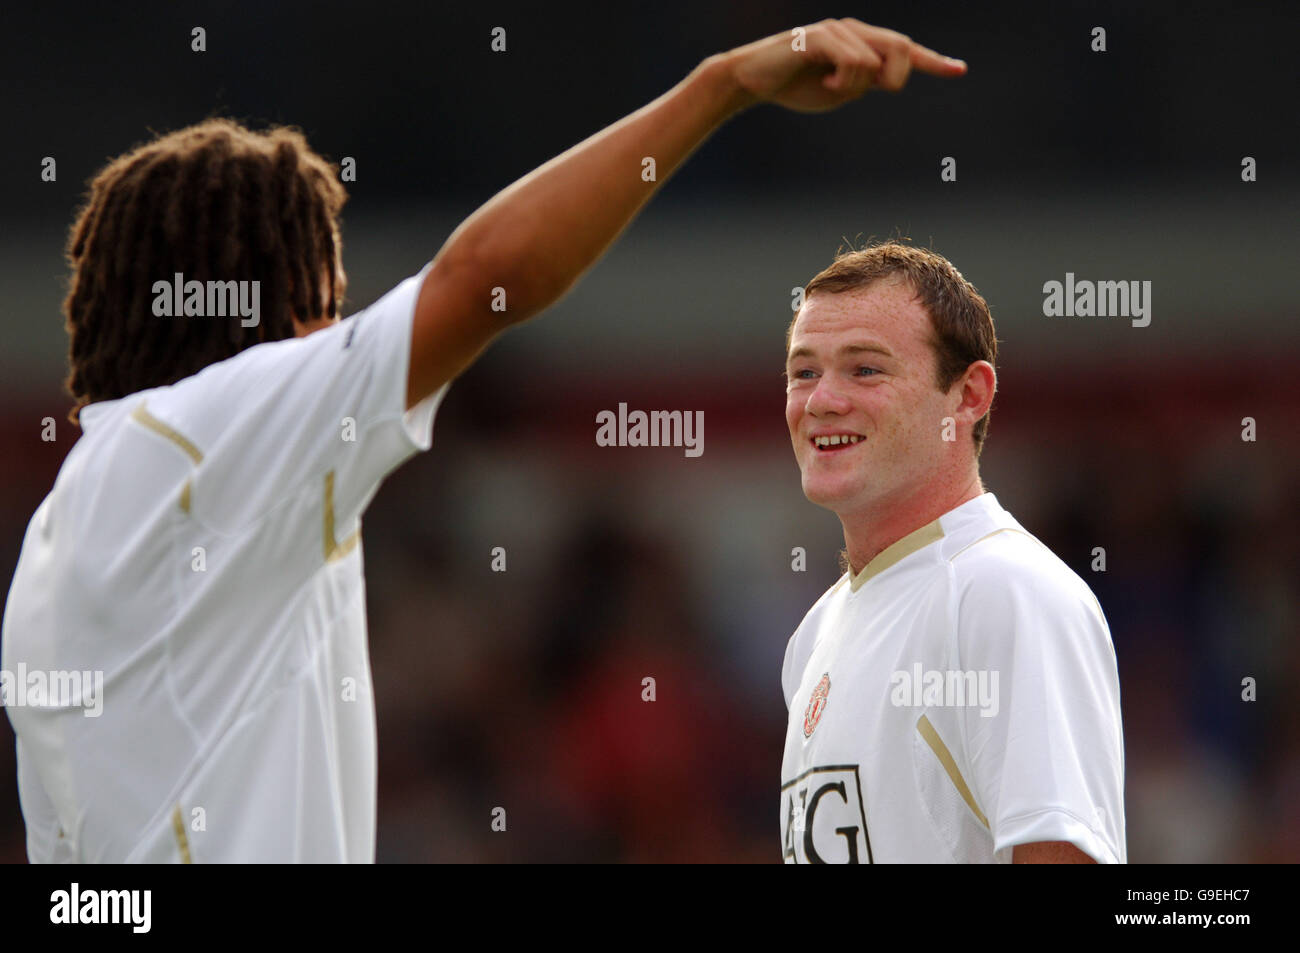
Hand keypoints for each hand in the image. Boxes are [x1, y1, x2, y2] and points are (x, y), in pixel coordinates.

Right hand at [722, 18, 965, 112]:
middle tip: (870, 90)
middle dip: (895, 78)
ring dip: (854, 87)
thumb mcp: (838, 91)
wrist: (752, 79)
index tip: (959, 71)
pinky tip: (824, 85)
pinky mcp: (820, 35)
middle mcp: (854, 30)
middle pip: (902, 48)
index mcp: (862, 43)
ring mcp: (838, 30)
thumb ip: (864, 83)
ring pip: (874, 62)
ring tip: (830, 89)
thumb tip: (889, 78)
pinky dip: (841, 82)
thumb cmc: (794, 85)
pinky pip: (852, 62)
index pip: (905, 51)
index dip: (933, 62)